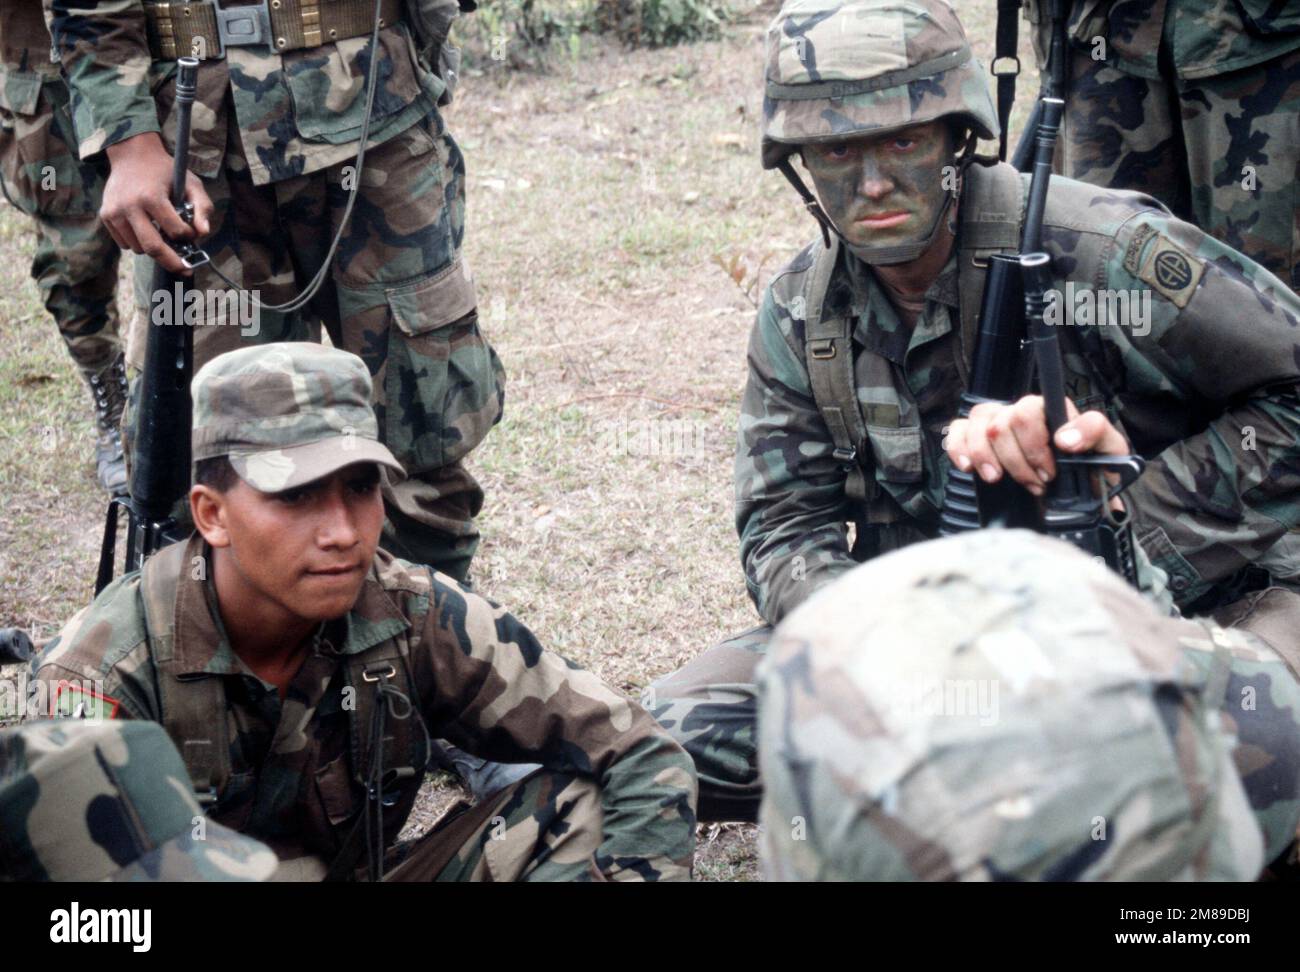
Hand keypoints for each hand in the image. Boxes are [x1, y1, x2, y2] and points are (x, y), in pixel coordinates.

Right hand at [101, 132, 213, 274]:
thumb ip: (202, 207)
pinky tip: (145, 228)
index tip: (192, 234)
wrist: (132, 155)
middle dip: (172, 262)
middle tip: (186, 270)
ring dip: (154, 248)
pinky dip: (138, 243)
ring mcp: (114, 212)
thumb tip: (203, 233)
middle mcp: (129, 206)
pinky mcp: (105, 216)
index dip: (188, 236)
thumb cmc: (165, 171)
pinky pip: (125, 243)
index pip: (175, 230)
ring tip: (162, 235)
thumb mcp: (190, 182)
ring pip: (138, 248)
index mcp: (152, 197)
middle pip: (153, 247)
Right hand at [944, 395, 1130, 506]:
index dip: (1033, 445)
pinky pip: (957, 432)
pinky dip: (959, 450)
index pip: (1027, 411)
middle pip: (999, 424)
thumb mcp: (1109, 450)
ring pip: (976, 427)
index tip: (1048, 473)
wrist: (1080, 498)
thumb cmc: (1092, 471)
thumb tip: (1063, 439)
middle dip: (1015, 461)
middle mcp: (1020, 414)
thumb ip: (1094, 432)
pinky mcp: (977, 441)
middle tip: (1035, 485)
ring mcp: (996, 425)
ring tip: (1000, 480)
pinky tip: (970, 469)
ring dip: (986, 458)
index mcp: (1049, 410)